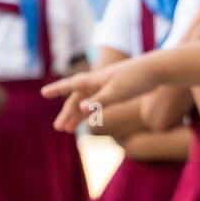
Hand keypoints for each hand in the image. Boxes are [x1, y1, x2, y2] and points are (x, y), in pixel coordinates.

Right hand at [41, 59, 157, 132]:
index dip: (57, 89)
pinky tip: (86, 121)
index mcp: (95, 80)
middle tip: (58, 128)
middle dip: (67, 113)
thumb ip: (99, 102)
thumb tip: (81, 110)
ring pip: (86, 102)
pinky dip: (90, 112)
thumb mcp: (117, 93)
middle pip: (77, 98)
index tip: (44, 93)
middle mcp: (97, 82)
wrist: (156, 70)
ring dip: (76, 115)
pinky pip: (96, 103)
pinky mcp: (115, 91)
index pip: (72, 85)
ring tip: (68, 130)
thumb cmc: (136, 80)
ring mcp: (105, 86)